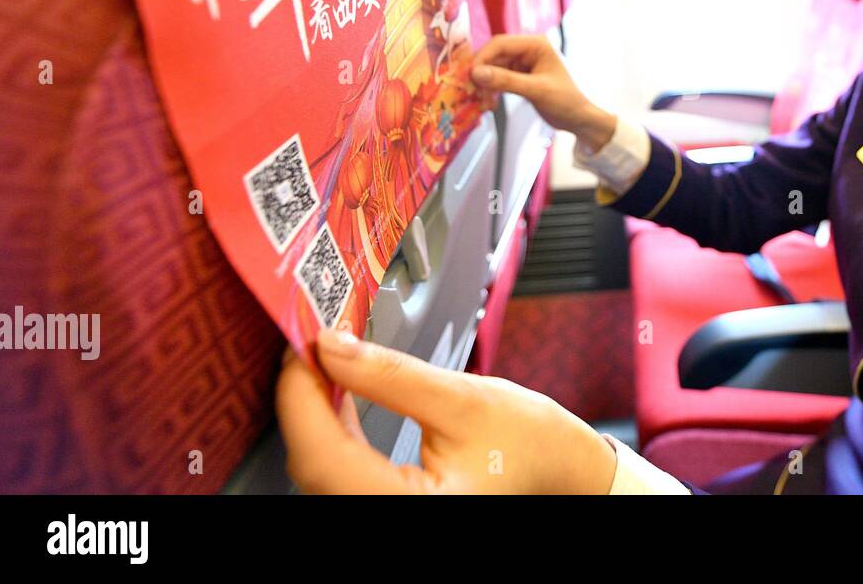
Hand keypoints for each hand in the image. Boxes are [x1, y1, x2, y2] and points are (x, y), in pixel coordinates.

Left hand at [276, 329, 617, 493]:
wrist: (562, 471)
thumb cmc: (530, 445)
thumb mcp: (464, 399)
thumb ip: (391, 375)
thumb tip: (332, 346)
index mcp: (409, 508)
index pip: (323, 455)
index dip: (301, 396)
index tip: (300, 346)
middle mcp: (388, 518)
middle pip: (314, 465)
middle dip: (305, 400)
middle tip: (309, 345)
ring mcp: (384, 515)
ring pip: (321, 472)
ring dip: (315, 416)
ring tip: (322, 364)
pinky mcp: (384, 506)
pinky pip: (338, 476)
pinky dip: (332, 435)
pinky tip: (337, 399)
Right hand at [470, 34, 615, 151]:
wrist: (579, 120)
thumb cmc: (566, 101)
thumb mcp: (536, 90)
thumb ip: (506, 81)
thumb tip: (476, 73)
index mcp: (536, 44)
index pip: (500, 44)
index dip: (482, 58)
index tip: (469, 76)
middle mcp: (528, 49)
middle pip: (494, 55)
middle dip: (482, 74)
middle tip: (470, 92)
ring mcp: (523, 63)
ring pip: (494, 68)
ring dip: (485, 85)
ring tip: (482, 102)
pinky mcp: (520, 76)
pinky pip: (498, 79)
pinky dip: (492, 90)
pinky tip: (488, 104)